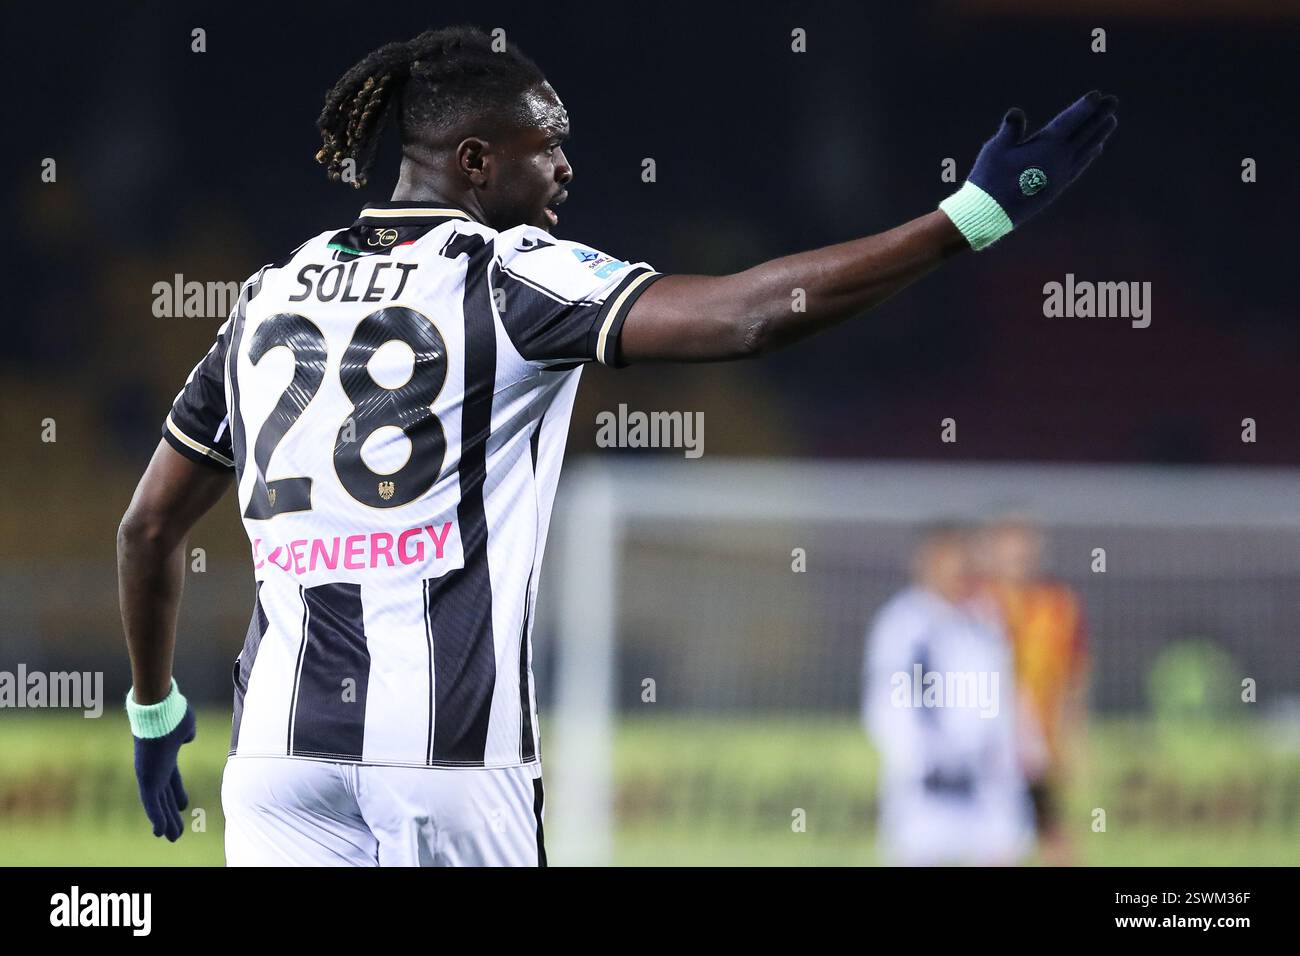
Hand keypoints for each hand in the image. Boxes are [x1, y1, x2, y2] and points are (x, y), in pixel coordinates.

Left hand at [127, 683, 195, 841]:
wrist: (159, 710)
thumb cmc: (173, 714)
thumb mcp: (186, 725)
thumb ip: (187, 733)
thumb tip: (187, 737)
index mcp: (166, 758)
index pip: (172, 782)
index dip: (178, 795)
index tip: (183, 807)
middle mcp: (157, 770)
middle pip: (165, 798)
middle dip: (171, 815)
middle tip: (175, 831)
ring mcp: (151, 775)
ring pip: (158, 805)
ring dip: (166, 823)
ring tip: (172, 838)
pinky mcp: (147, 779)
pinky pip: (151, 804)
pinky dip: (156, 818)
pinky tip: (160, 832)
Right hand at [972, 90, 1117, 223]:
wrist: (991, 213)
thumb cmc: (989, 178)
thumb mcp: (995, 149)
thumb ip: (1010, 130)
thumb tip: (1016, 112)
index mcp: (1046, 146)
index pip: (1070, 121)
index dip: (1084, 107)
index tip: (1097, 95)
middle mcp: (1060, 160)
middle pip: (1084, 133)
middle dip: (1099, 116)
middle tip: (1112, 101)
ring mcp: (1061, 175)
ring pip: (1086, 150)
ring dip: (1099, 134)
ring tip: (1111, 122)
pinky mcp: (1058, 187)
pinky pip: (1079, 166)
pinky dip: (1089, 155)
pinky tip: (1095, 149)